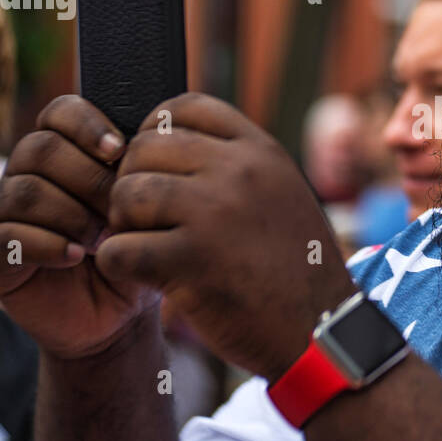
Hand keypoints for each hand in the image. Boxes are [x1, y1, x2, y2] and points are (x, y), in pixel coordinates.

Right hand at [0, 96, 155, 357]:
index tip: (121, 151)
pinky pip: (8, 235)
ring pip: (25, 191)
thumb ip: (138, 174)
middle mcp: (26, 174)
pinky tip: (76, 257)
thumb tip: (146, 141)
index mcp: (63, 152)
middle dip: (87, 179)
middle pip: (40, 149)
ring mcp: (4, 212)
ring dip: (71, 214)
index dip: (87, 125)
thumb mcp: (144, 209)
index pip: (59, 112)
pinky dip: (48, 244)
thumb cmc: (134, 251)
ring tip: (102, 240)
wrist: (119, 314)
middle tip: (118, 212)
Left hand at [94, 93, 356, 380]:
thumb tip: (172, 139)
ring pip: (126, 194)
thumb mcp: (283, 195)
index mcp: (261, 151)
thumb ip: (238, 166)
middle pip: (143, 149)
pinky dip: (120, 265)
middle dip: (133, 184)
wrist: (321, 332)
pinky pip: (120, 249)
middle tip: (146, 220)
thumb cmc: (295, 269)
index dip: (156, 133)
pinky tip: (144, 277)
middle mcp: (239, 171)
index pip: (184, 108)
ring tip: (146, 246)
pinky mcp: (192, 262)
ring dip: (124, 224)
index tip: (158, 169)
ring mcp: (215, 213)